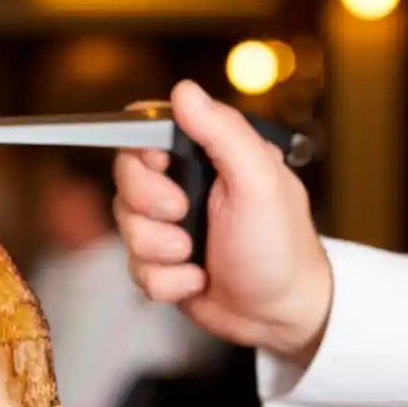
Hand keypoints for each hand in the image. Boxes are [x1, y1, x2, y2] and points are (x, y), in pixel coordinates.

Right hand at [113, 80, 331, 361]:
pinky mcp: (158, 262)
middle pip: (125, 178)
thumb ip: (224, 133)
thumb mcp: (260, 181)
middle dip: (149, 205)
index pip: (148, 129)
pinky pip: (134, 267)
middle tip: (183, 216)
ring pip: (125, 227)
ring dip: (159, 250)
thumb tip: (184, 91)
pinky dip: (166, 281)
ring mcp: (166, 225)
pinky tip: (196, 280)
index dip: (141, 149)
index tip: (160, 167)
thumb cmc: (282, 247)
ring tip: (196, 256)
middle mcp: (182, 184)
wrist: (281, 316)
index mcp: (207, 154)